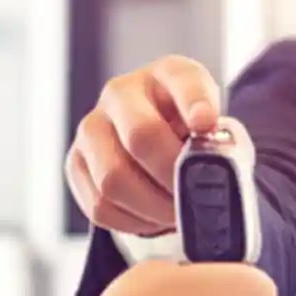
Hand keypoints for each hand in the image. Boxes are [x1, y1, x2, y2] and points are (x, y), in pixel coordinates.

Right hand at [65, 55, 222, 235]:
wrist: (155, 142)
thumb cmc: (188, 133)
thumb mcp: (213, 124)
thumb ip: (220, 139)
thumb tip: (216, 164)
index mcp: (166, 74)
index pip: (182, 81)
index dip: (195, 102)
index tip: (206, 124)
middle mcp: (121, 93)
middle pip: (141, 136)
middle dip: (173, 177)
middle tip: (195, 199)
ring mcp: (92, 127)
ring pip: (113, 179)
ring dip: (151, 208)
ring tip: (175, 214)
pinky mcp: (75, 162)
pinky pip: (99, 205)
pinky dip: (131, 221)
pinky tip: (152, 217)